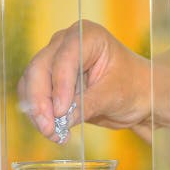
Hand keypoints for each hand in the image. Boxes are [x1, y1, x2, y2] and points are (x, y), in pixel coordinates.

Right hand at [17, 20, 152, 142]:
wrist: (138, 96)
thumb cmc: (133, 87)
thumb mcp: (114, 95)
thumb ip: (88, 104)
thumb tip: (62, 118)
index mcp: (87, 36)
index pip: (64, 58)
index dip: (59, 86)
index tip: (60, 112)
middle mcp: (66, 43)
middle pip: (39, 69)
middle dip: (41, 102)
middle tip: (49, 128)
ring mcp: (55, 61)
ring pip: (31, 83)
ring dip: (37, 111)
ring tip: (53, 133)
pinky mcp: (50, 80)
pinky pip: (33, 96)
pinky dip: (38, 114)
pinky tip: (52, 131)